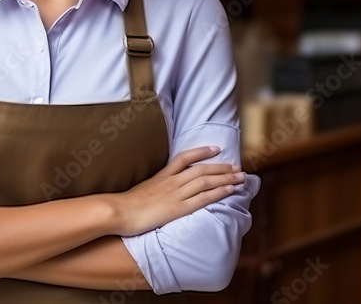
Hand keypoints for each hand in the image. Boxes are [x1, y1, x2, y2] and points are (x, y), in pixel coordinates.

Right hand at [109, 146, 243, 235]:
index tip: (216, 149)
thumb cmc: (126, 204)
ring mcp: (176, 194)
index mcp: (162, 176)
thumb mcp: (142, 190)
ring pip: (206, 181)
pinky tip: (229, 190)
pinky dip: (218, 192)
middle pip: (201, 169)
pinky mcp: (178, 208)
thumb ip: (154, 187)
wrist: (119, 211)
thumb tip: (160, 189)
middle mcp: (172, 182)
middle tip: (237, 166)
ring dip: (225, 178)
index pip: (185, 158)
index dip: (202, 152)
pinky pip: (203, 198)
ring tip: (240, 177)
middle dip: (221, 167)